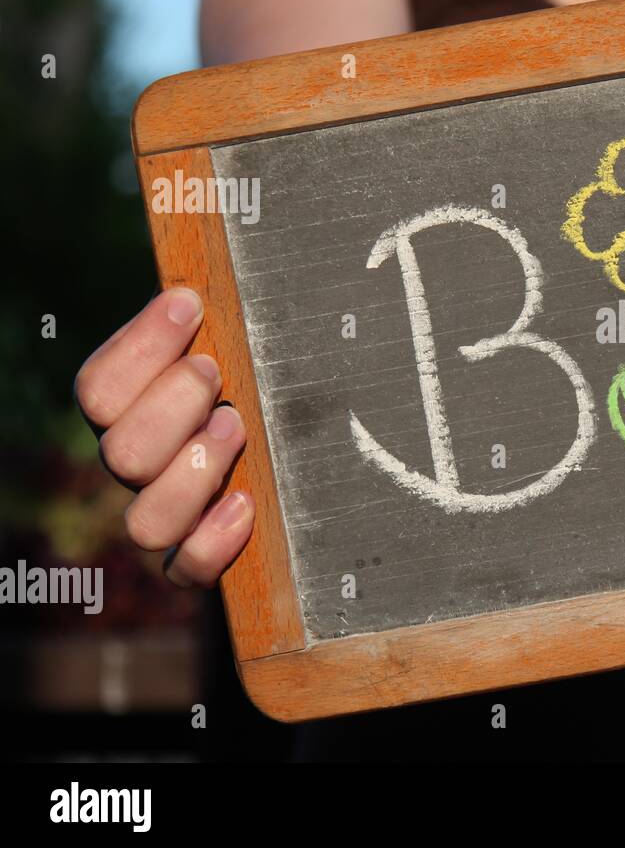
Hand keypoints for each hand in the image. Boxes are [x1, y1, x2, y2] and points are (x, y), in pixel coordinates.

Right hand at [75, 288, 253, 586]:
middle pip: (118, 452)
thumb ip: (219, 320)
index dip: (140, 345)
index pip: (99, 388)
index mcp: (134, 411)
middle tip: (216, 372)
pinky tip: (245, 503)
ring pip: (144, 521)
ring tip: (235, 428)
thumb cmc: (267, 384)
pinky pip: (184, 571)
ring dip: (190, 472)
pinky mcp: (202, 557)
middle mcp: (141, 467)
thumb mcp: (245, 346)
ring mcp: (169, 514)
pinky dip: (210, 542)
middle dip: (169, 405)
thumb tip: (206, 277)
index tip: (190, 304)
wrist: (302, 462)